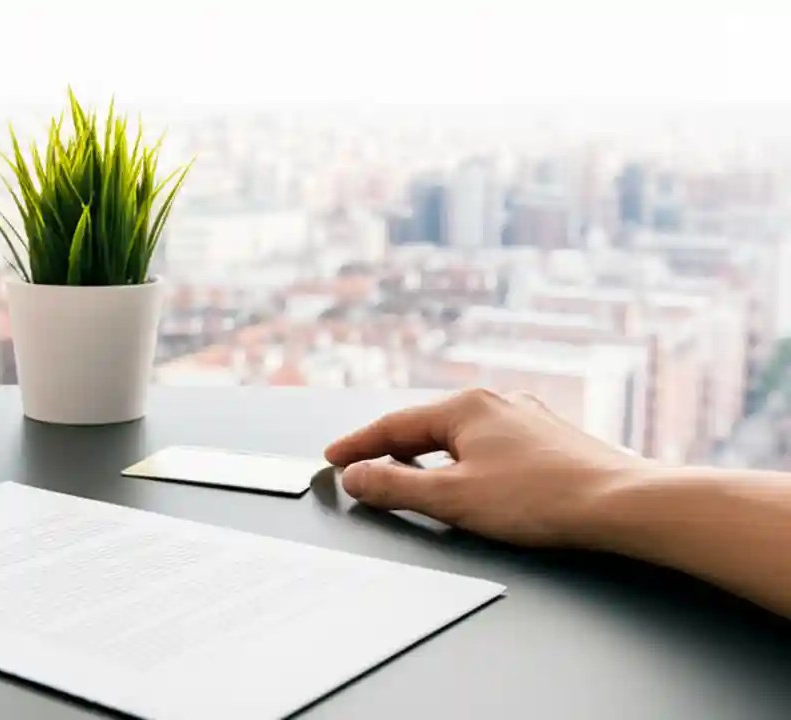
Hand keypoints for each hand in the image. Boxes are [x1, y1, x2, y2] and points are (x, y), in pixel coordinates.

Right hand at [324, 388, 654, 546]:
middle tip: (362, 468)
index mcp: (467, 406)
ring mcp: (528, 420)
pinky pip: (491, 447)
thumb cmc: (542, 498)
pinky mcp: (551, 442)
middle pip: (428, 426)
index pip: (395, 425)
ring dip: (429, 458)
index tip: (333, 458)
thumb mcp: (452, 498)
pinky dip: (464, 463)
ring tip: (410, 479)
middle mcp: (497, 404)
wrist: (622, 504)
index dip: (359, 445)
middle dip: (392, 449)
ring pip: (462, 436)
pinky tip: (470, 483)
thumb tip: (356, 477)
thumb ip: (394, 487)